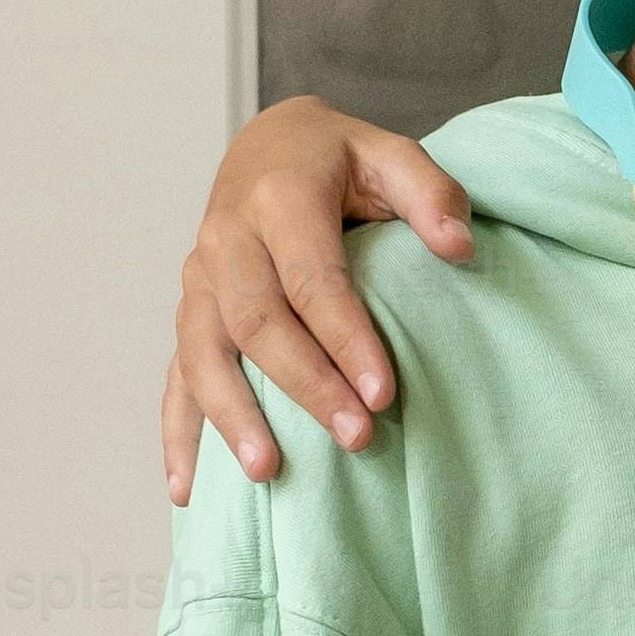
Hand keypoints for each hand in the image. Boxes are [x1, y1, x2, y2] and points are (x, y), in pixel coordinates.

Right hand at [161, 95, 470, 501]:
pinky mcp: (188, 312)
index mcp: (277, 197)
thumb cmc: (339, 161)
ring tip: (269, 472)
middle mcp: (224, 237)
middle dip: (305, 385)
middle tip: (355, 439)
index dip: (346, 338)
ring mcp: (197, 279)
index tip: (383, 393)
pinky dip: (178, 432)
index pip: (311, 278)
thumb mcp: (390, 154)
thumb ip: (430, 192)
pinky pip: (174, 374)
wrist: (266, 147)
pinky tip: (188, 488)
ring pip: (204, 353)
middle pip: (257, 322)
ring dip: (233, 416)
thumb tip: (460, 246)